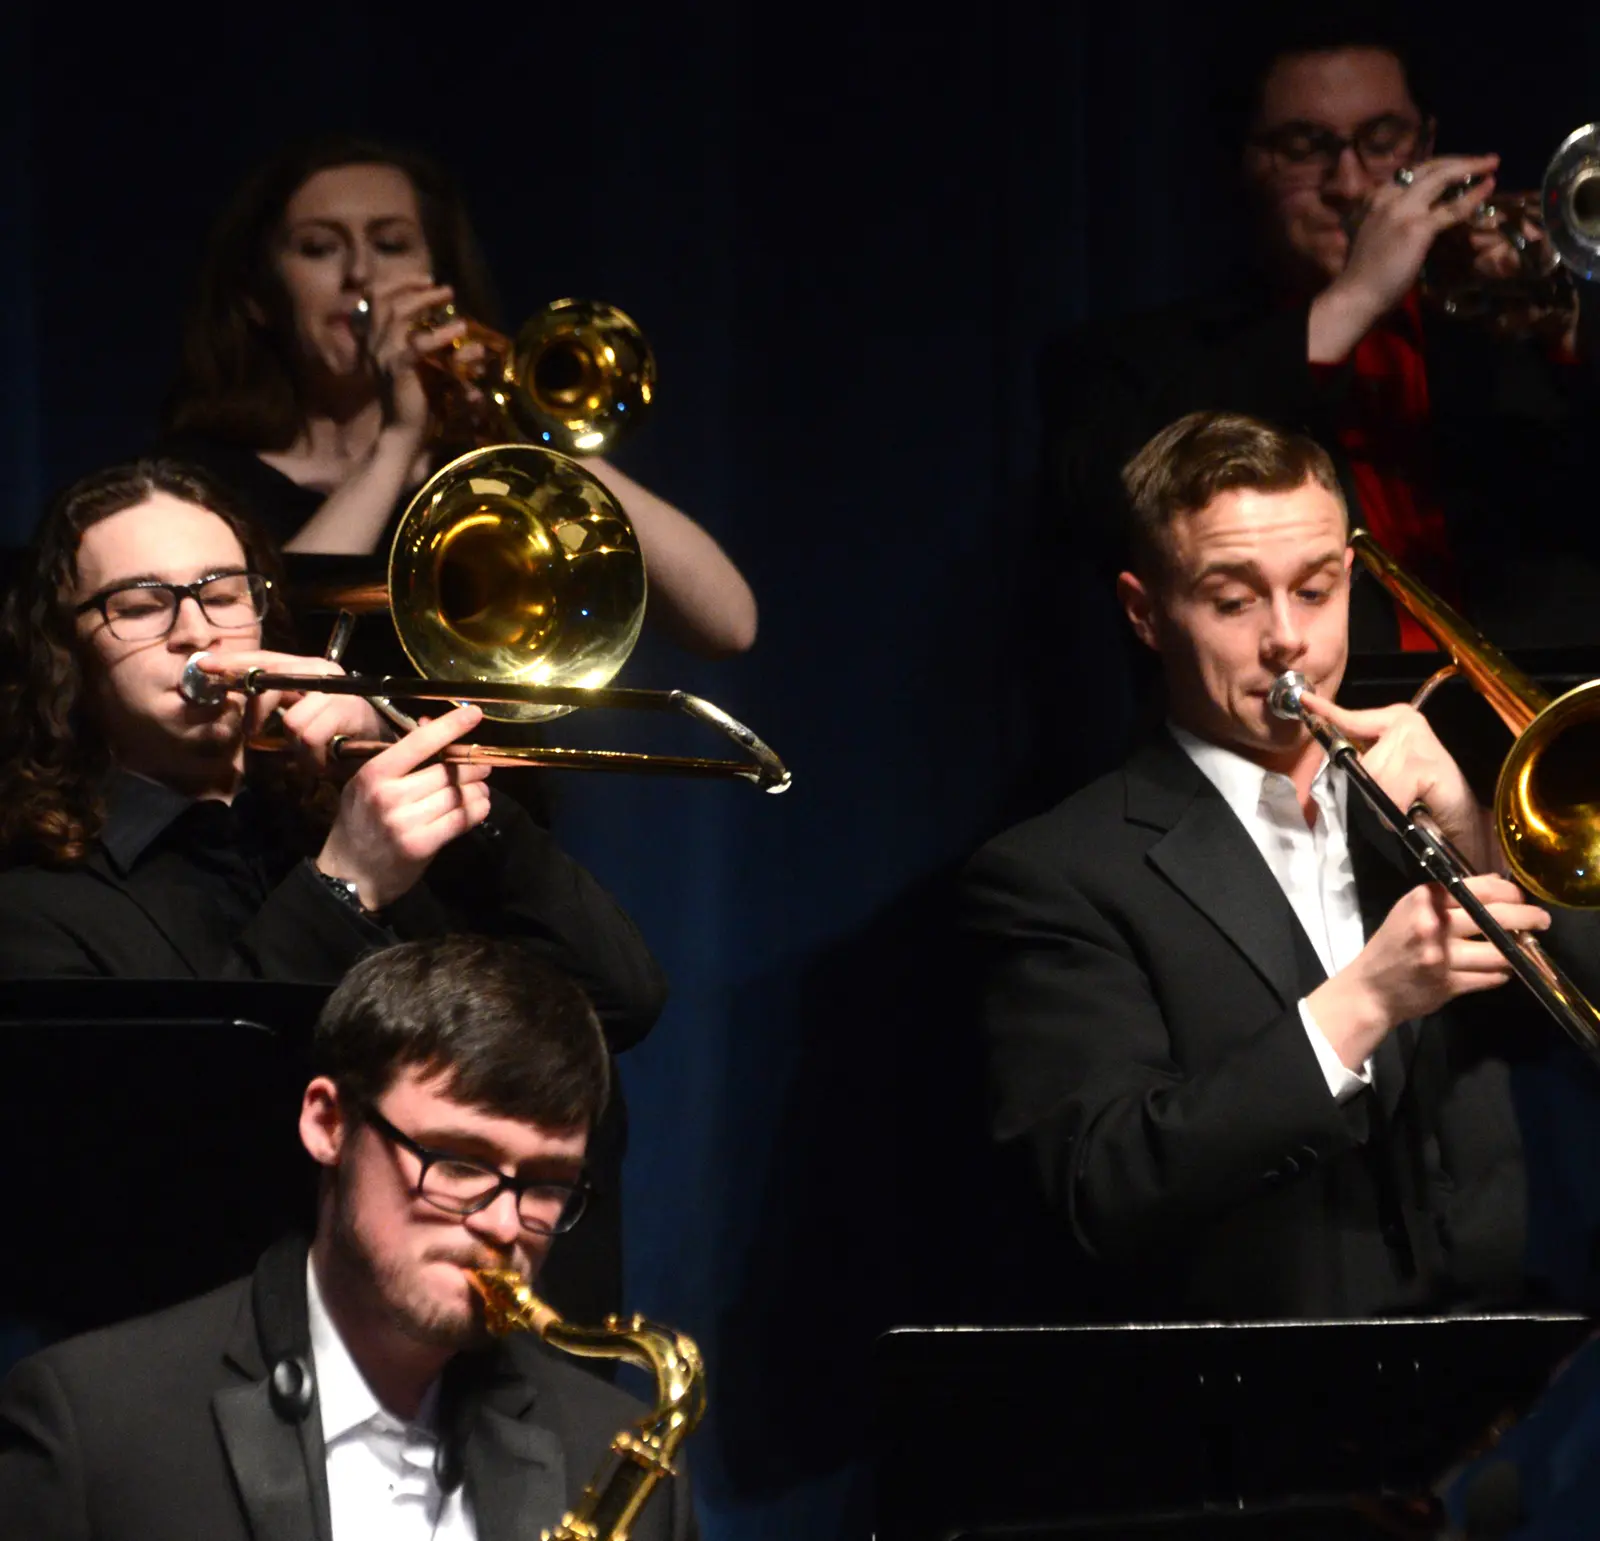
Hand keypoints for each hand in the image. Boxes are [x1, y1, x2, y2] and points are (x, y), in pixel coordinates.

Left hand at [195, 650, 390, 777]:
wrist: (381, 752)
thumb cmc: (337, 735)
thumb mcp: (299, 713)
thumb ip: (271, 701)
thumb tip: (230, 693)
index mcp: (308, 667)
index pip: (264, 659)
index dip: (233, 663)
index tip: (202, 666)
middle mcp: (323, 671)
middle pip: (271, 683)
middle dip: (256, 714)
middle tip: (254, 735)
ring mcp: (338, 690)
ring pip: (292, 722)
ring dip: (297, 748)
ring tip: (313, 754)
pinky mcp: (349, 712)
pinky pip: (310, 737)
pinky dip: (313, 757)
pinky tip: (326, 760)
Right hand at [315, 704, 491, 910]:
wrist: (349, 873)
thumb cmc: (361, 822)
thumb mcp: (368, 784)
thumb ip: (400, 759)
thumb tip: (432, 724)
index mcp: (375, 773)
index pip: (419, 742)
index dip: (450, 726)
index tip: (474, 713)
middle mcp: (389, 795)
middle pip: (447, 770)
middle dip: (472, 765)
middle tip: (482, 764)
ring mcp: (405, 821)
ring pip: (459, 794)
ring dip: (478, 789)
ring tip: (480, 788)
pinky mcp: (422, 845)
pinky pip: (462, 819)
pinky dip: (477, 809)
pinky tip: (478, 806)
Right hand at [359, 277, 466, 436]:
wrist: (407, 431)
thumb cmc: (419, 400)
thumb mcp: (426, 365)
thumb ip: (432, 342)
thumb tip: (458, 321)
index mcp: (373, 341)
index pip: (375, 299)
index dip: (399, 283)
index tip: (426, 279)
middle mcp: (372, 345)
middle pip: (386, 301)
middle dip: (414, 288)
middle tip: (444, 288)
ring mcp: (382, 356)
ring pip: (397, 316)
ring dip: (425, 302)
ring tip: (449, 297)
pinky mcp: (397, 369)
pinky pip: (417, 345)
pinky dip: (439, 335)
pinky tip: (457, 329)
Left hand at [1298, 689, 1494, 870]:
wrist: (1464, 818)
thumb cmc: (1424, 794)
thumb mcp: (1390, 767)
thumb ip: (1366, 755)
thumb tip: (1334, 753)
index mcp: (1396, 719)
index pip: (1353, 717)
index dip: (1327, 713)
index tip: (1304, 701)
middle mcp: (1407, 723)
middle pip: (1360, 762)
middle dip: (1372, 786)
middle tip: (1400, 793)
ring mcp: (1419, 742)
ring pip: (1374, 778)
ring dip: (1386, 800)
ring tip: (1409, 800)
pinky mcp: (1429, 765)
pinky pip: (1391, 793)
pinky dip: (1397, 808)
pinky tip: (1416, 805)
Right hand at [1306, 873, 1547, 1066]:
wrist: (1370, 988)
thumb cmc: (1392, 944)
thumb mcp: (1410, 910)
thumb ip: (1449, 896)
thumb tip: (1496, 884)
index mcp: (1423, 901)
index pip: (1479, 889)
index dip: (1509, 893)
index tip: (1521, 898)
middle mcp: (1432, 925)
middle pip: (1495, 918)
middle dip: (1527, 919)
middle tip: (1541, 921)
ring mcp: (1441, 957)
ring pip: (1499, 952)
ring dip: (1515, 951)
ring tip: (1518, 949)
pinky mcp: (1448, 984)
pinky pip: (1491, 978)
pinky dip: (1500, 973)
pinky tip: (1498, 969)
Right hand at [1310, 154, 1498, 359]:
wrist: (1355, 297)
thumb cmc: (1363, 276)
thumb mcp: (1374, 236)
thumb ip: (1390, 221)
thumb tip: (1416, 216)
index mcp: (1375, 198)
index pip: (1411, 173)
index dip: (1438, 167)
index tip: (1457, 167)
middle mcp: (1387, 197)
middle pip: (1429, 168)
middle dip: (1459, 160)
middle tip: (1485, 159)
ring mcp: (1402, 210)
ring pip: (1443, 178)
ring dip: (1471, 167)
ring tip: (1492, 163)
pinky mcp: (1417, 227)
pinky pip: (1453, 207)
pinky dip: (1474, 195)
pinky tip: (1489, 186)